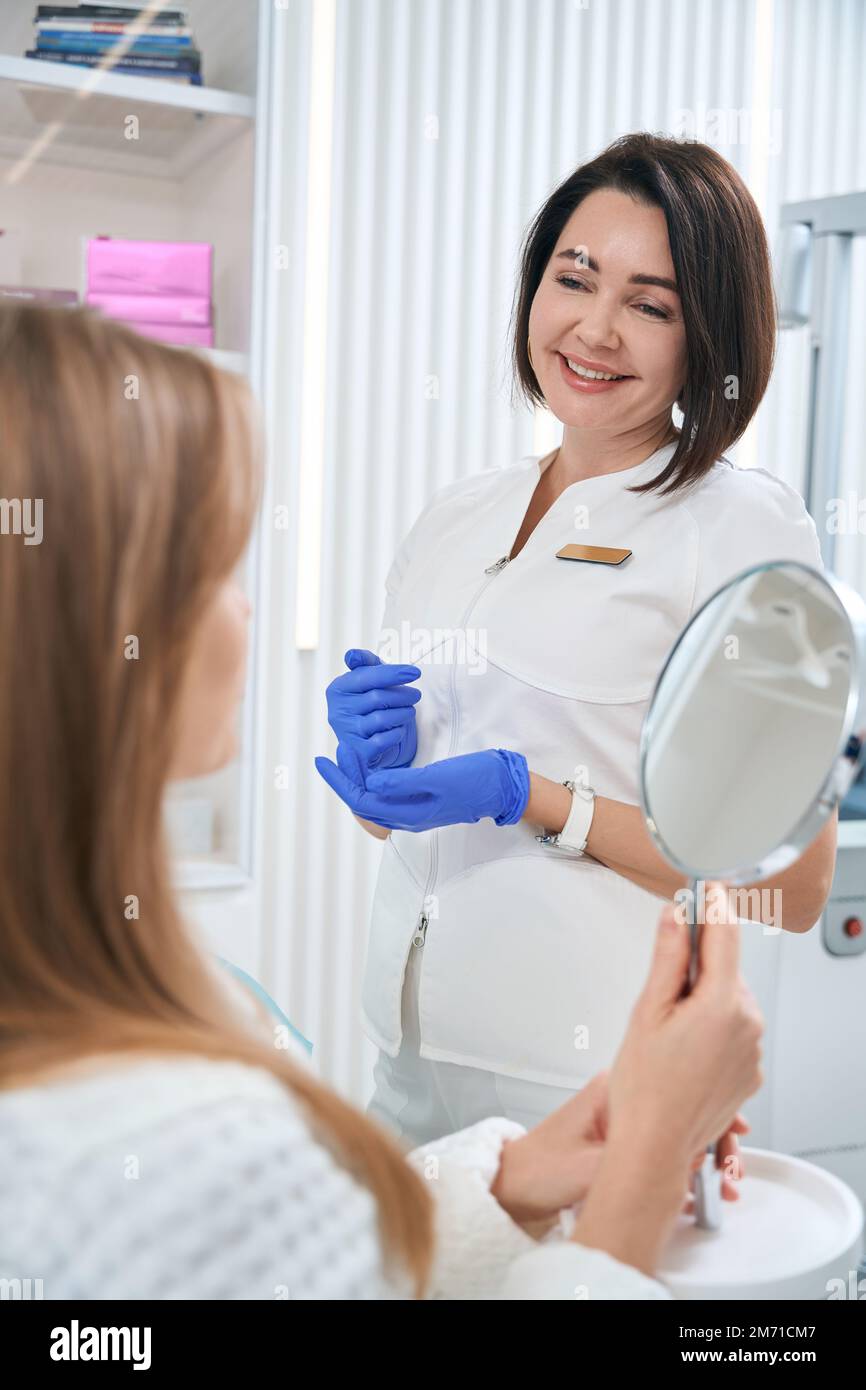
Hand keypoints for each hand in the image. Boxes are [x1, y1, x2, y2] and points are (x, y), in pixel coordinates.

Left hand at [314, 746, 529, 831]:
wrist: (503, 786)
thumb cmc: (474, 780)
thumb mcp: (438, 778)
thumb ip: (403, 782)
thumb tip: (370, 782)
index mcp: (410, 814)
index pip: (363, 800)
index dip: (341, 780)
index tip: (326, 758)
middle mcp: (409, 817)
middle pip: (366, 801)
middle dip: (347, 777)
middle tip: (336, 750)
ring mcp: (416, 810)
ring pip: (376, 798)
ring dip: (360, 778)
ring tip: (349, 755)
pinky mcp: (424, 800)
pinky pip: (390, 793)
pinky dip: (376, 778)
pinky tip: (375, 764)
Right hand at [324, 649, 420, 776]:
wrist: (369, 741)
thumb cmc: (371, 704)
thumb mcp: (370, 679)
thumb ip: (365, 663)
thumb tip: (351, 655)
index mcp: (338, 688)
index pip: (367, 676)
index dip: (393, 673)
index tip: (415, 672)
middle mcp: (337, 711)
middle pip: (377, 698)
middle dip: (402, 695)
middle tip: (416, 695)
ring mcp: (345, 733)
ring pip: (381, 719)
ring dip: (402, 714)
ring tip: (409, 711)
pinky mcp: (357, 752)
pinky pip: (382, 741)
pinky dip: (396, 734)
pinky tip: (399, 730)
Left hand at [489, 1075, 748, 1228]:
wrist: (513, 1185)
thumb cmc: (541, 1167)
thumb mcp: (591, 1166)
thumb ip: (638, 1158)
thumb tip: (684, 1157)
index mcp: (614, 1088)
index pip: (676, 1082)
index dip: (711, 1105)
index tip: (735, 1127)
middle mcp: (624, 1097)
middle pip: (684, 1103)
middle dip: (714, 1133)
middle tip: (732, 1164)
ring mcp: (626, 1119)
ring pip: (679, 1124)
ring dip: (703, 1149)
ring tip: (723, 1178)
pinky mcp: (625, 1141)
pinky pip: (666, 1142)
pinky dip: (686, 1160)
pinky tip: (700, 1182)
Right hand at [606, 882, 763, 1165]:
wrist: (654, 1146)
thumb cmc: (644, 1087)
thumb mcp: (647, 1011)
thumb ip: (666, 958)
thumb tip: (675, 918)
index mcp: (722, 1004)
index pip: (725, 937)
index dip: (714, 906)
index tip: (710, 887)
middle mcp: (748, 1024)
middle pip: (724, 972)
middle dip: (696, 970)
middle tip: (661, 995)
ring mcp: (753, 1051)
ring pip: (729, 1002)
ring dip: (704, 1002)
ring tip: (668, 1034)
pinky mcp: (751, 1072)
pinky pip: (734, 1032)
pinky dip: (712, 1030)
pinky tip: (684, 1053)